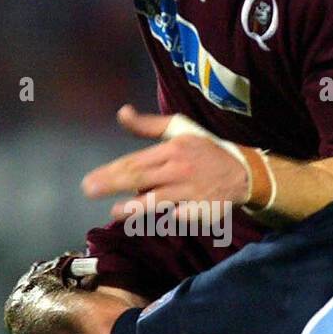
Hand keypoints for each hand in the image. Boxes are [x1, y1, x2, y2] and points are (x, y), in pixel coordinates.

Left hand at [81, 105, 248, 219]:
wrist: (243, 174)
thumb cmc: (204, 151)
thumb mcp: (180, 130)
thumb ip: (149, 125)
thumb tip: (122, 113)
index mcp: (173, 149)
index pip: (136, 162)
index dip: (111, 171)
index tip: (89, 180)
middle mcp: (180, 170)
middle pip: (140, 178)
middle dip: (112, 184)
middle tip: (89, 190)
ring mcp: (191, 192)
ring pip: (158, 201)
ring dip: (134, 207)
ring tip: (115, 211)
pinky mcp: (202, 211)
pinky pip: (181, 217)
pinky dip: (169, 218)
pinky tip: (155, 221)